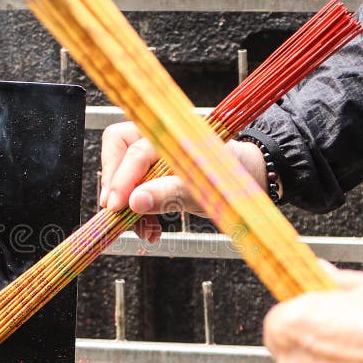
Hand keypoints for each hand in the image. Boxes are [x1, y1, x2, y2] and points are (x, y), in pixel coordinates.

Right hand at [99, 122, 268, 242]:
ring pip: (122, 174)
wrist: (247, 180)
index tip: (115, 205)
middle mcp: (158, 138)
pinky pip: (134, 189)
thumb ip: (169, 193)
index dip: (120, 179)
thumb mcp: (202, 189)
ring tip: (145, 230)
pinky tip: (151, 229)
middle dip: (118, 188)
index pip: (132, 150)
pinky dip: (138, 212)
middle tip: (121, 214)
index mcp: (171, 133)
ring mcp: (154, 155)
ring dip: (128, 206)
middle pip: (118, 154)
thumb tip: (136, 201)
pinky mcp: (154, 173)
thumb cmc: (229, 176)